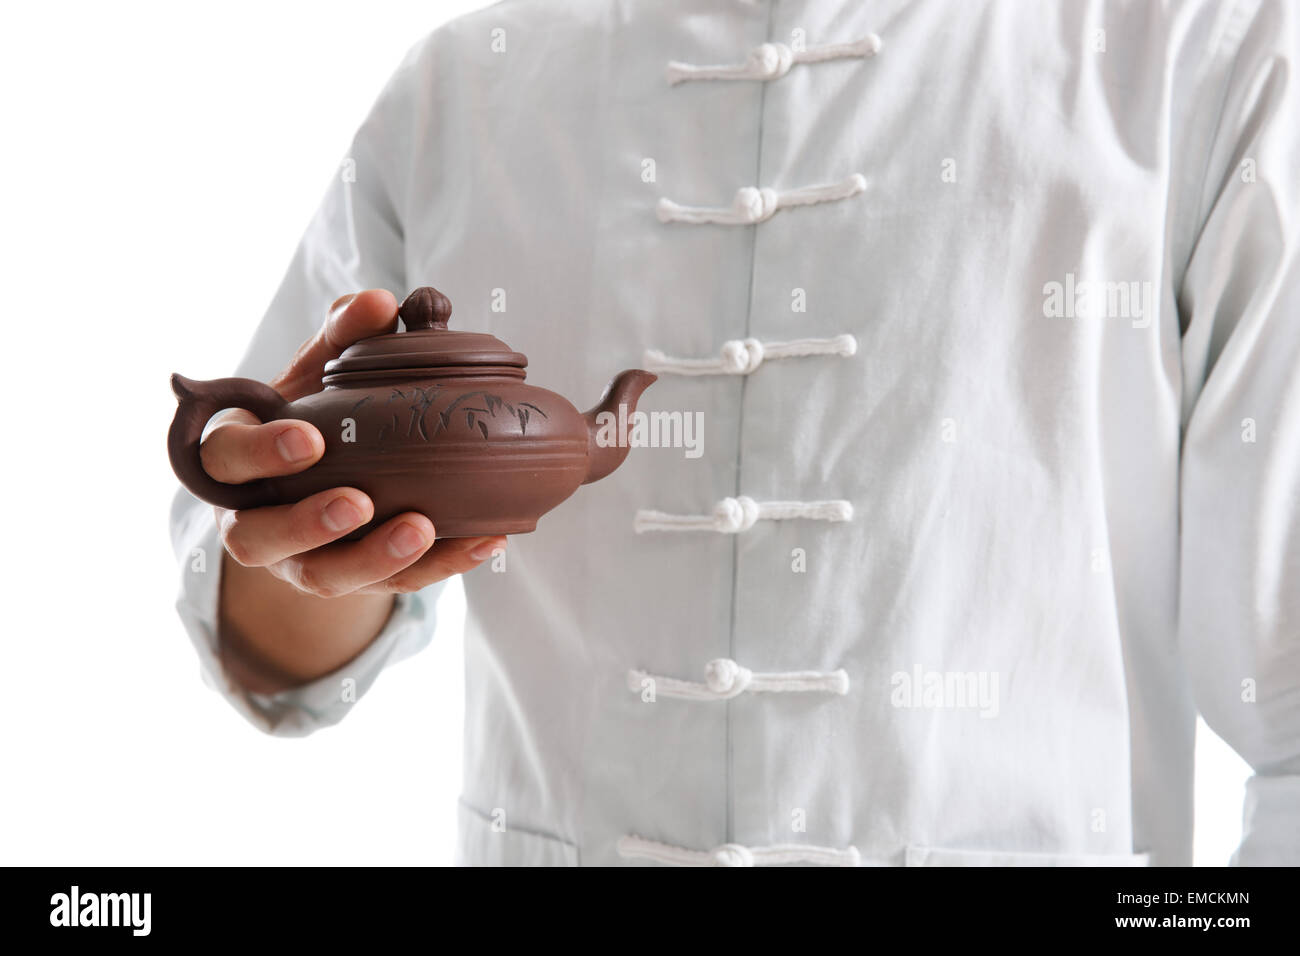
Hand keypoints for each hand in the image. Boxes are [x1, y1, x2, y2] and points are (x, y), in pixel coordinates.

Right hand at [200, 289, 504, 596]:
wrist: (325, 480)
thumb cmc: (314, 417)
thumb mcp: (317, 372)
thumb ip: (341, 333)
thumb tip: (381, 302)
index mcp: (235, 463)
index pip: (225, 461)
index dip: (262, 453)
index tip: (310, 438)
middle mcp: (256, 520)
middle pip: (258, 539)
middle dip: (308, 523)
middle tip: (359, 500)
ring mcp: (300, 562)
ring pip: (324, 578)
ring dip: (373, 558)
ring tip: (421, 527)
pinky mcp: (355, 584)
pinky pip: (395, 587)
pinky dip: (442, 565)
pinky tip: (484, 539)